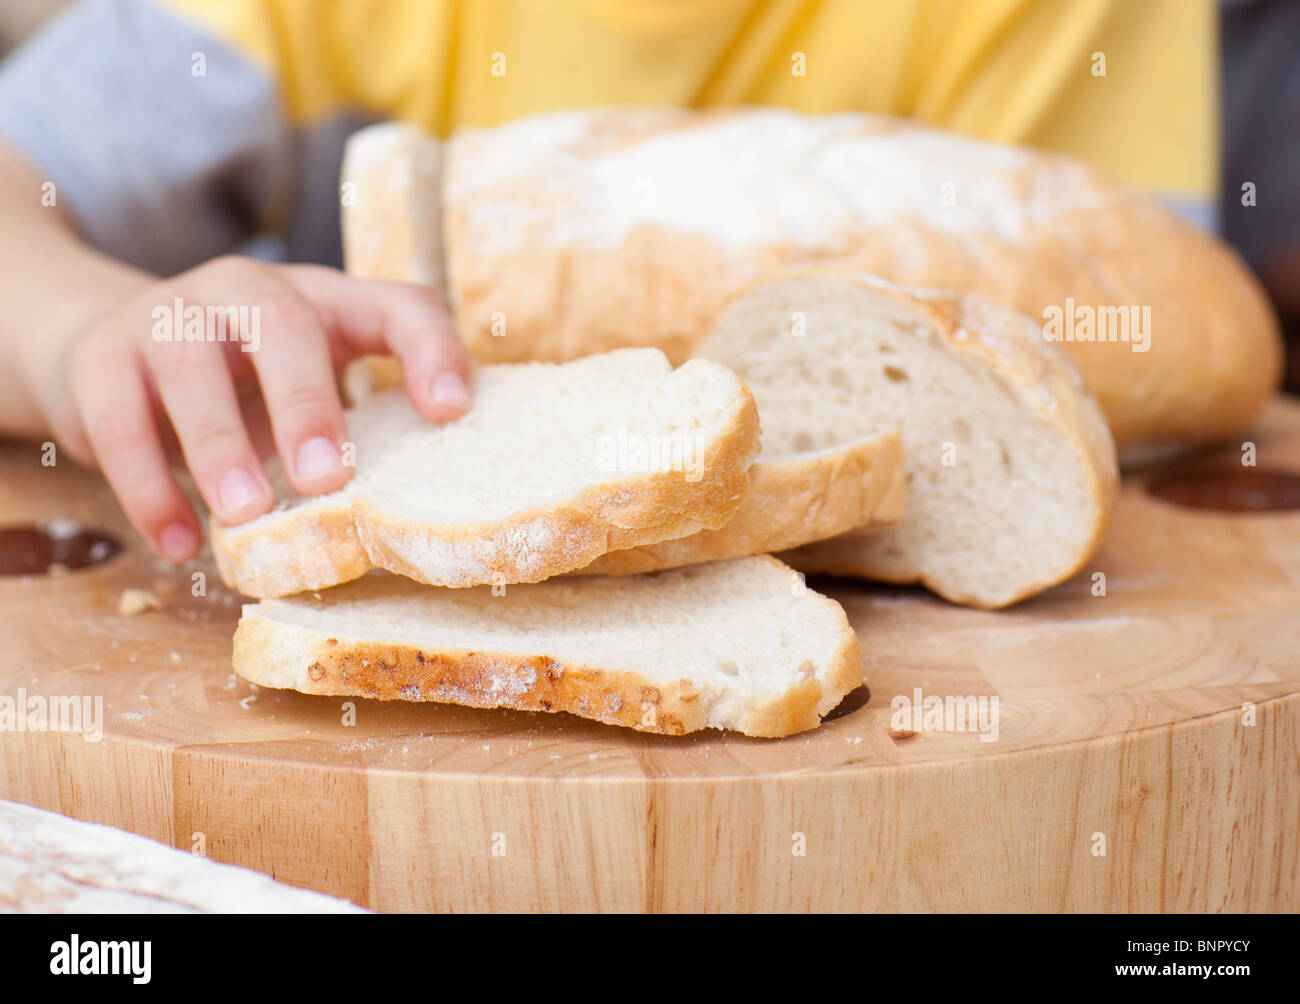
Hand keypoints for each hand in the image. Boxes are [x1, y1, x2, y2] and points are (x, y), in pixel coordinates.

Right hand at [37, 256, 469, 562]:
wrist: (105, 352)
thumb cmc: (243, 387)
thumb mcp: (306, 393)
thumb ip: (351, 429)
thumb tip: (406, 521)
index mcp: (325, 301)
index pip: (396, 304)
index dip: (431, 349)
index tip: (452, 411)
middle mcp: (248, 289)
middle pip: (284, 323)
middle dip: (307, 401)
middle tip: (327, 476)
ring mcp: (168, 314)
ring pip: (190, 368)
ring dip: (220, 446)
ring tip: (245, 515)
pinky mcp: (100, 356)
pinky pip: (118, 420)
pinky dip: (148, 487)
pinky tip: (179, 543)